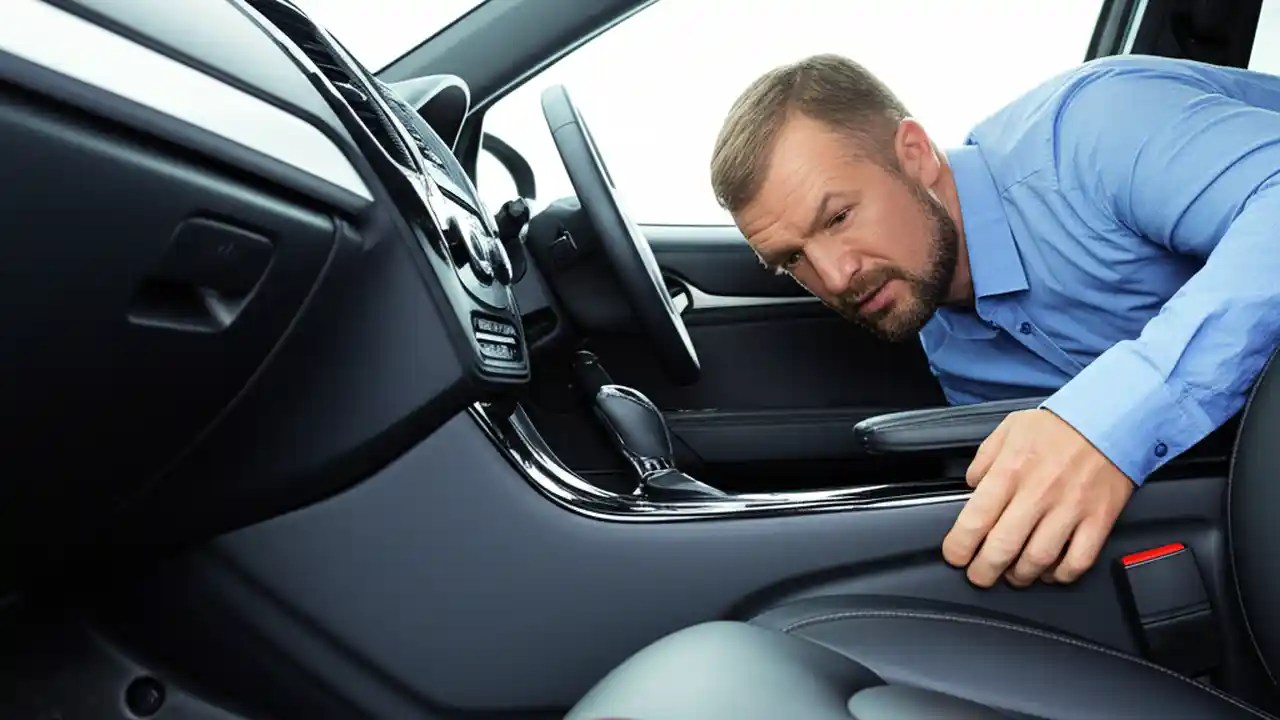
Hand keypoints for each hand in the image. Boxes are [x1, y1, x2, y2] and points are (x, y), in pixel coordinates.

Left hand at [942, 408, 1134, 587]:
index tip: (955, 556)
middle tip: (979, 576)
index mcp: (1010, 471)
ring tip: (1012, 575)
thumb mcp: (1009, 430)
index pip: (975, 519)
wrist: (1110, 418)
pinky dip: (1061, 575)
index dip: (959, 547)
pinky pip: (1078, 560)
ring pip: (1038, 559)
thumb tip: (971, 486)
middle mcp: (1038, 493)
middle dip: (984, 571)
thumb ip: (984, 460)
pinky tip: (1050, 572)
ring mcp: (1070, 509)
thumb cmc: (1057, 425)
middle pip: (1003, 548)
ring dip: (1020, 576)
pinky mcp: (1098, 519)